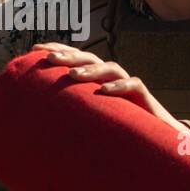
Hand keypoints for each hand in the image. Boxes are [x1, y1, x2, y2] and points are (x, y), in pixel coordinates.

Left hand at [34, 43, 189, 139]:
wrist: (155, 141)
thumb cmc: (117, 131)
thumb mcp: (89, 121)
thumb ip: (70, 116)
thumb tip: (34, 124)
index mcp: (97, 81)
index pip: (77, 59)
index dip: (58, 50)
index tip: (35, 50)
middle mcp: (112, 79)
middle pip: (90, 60)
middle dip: (69, 56)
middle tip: (48, 58)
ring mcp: (128, 86)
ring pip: (110, 68)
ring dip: (90, 70)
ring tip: (72, 76)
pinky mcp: (145, 99)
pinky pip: (134, 86)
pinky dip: (119, 86)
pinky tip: (105, 91)